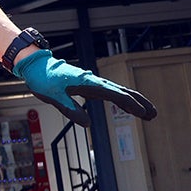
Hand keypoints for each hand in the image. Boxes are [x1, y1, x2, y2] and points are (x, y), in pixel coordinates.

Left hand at [13, 50, 156, 126]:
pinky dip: (119, 100)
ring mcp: (92, 83)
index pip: (116, 96)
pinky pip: (108, 93)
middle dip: (139, 103)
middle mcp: (94, 82)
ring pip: (118, 92)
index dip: (132, 105)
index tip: (145, 113)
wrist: (36, 66)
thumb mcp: (54, 97)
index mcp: (89, 84)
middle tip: (154, 114)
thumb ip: (71, 110)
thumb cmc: (44, 80)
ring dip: (132, 102)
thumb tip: (87, 124)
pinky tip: (124, 107)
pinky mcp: (87, 85)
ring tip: (146, 113)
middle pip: (123, 92)